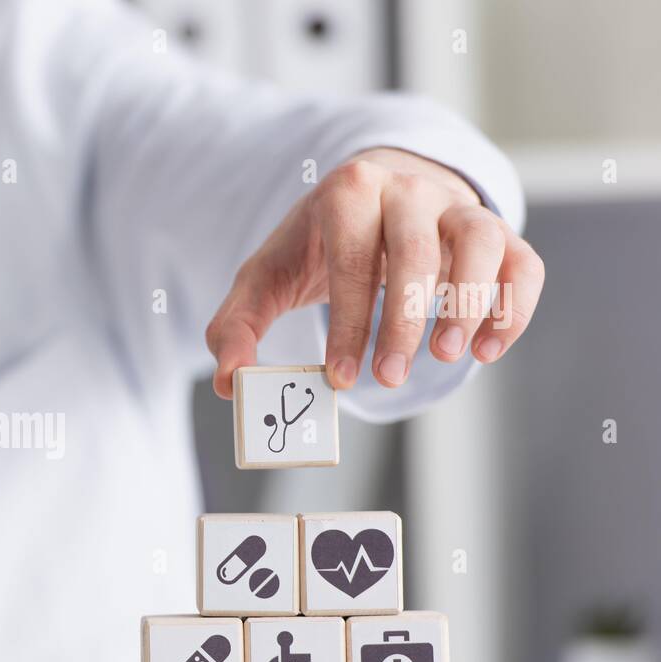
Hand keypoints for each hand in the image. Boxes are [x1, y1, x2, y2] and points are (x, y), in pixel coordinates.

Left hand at [206, 147, 544, 395]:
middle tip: (387, 375)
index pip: (353, 257)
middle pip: (415, 249)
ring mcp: (456, 207)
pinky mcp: (493, 231)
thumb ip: (236, 327)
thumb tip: (230, 382)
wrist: (369, 198)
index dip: (349, 321)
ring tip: (446, 356)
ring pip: (482, 239)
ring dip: (469, 301)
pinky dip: (513, 305)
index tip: (340, 375)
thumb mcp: (265, 278)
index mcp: (348, 191)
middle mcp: (408, 189)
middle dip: (401, 319)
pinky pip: (522, 262)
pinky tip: (488, 349)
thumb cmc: (314, 247)